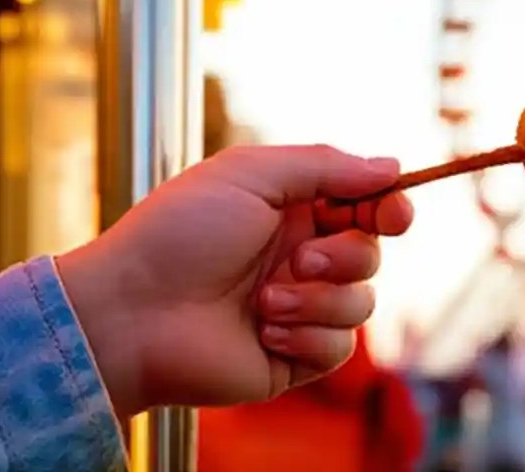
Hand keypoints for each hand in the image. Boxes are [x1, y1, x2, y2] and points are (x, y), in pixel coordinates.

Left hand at [56, 144, 413, 417]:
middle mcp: (302, 259)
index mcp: (294, 212)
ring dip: (318, 301)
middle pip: (372, 254)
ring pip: (363, 303)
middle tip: (300, 261)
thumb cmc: (177, 234)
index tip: (393, 214)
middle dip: (345, 258)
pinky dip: (305, 337)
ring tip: (263, 301)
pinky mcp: (295, 357)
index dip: (390, 208)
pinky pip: (340, 348)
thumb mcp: (250, 174)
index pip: (366, 207)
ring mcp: (300, 309)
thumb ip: (326, 166)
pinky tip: (262, 330)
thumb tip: (392, 168)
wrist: (131, 314)